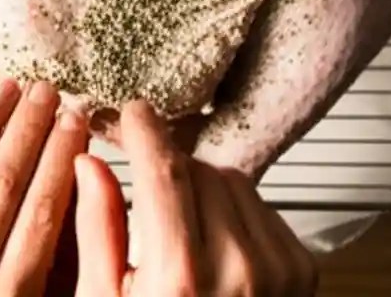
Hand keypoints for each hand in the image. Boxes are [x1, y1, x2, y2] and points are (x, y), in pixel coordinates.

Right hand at [73, 102, 317, 296]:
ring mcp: (278, 271)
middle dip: (166, 169)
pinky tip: (214, 245)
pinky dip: (234, 212)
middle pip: (196, 172)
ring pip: (231, 182)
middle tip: (145, 186)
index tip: (131, 111)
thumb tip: (87, 162)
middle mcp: (238, 271)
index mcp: (180, 279)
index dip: (144, 130)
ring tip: (179, 228)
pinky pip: (261, 208)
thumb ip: (97, 230)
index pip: (164, 171)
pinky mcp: (303, 272)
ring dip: (201, 188)